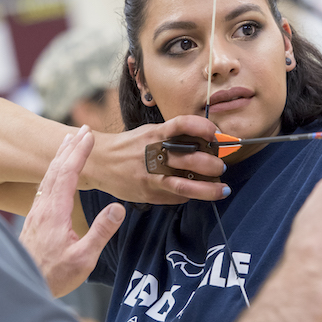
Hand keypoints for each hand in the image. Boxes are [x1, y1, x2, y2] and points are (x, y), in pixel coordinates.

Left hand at [21, 126, 125, 297]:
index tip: (89, 136)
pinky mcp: (35, 219)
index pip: (68, 173)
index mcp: (55, 211)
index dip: (79, 153)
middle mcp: (43, 207)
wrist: (23, 286)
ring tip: (69, 142)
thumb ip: (100, 232)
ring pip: (47, 176)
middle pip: (56, 169)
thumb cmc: (54, 275)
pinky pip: (44, 185)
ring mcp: (37, 212)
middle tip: (84, 130)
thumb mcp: (83, 258)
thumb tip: (118, 208)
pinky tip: (56, 173)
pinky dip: (53, 171)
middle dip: (71, 147)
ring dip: (60, 156)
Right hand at [82, 115, 227, 203]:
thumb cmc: (129, 146)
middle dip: (211, 164)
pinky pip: (174, 197)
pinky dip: (189, 195)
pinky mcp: (147, 194)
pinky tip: (195, 193)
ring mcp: (150, 177)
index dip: (202, 127)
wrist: (99, 163)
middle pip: (189, 158)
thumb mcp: (148, 133)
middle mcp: (153, 154)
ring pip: (184, 185)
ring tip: (222, 189)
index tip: (216, 134)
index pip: (182, 124)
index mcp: (154, 134)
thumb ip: (173, 136)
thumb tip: (206, 140)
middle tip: (221, 166)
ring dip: (208, 189)